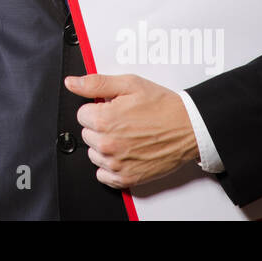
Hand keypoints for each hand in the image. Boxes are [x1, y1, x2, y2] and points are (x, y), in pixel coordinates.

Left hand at [65, 73, 198, 188]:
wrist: (189, 128)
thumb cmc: (163, 106)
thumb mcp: (129, 84)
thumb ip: (96, 84)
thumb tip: (72, 83)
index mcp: (104, 120)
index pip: (82, 114)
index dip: (98, 109)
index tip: (112, 108)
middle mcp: (107, 144)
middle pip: (87, 134)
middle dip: (101, 126)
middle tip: (123, 121)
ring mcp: (116, 163)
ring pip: (94, 154)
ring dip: (105, 146)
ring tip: (126, 136)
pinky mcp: (126, 178)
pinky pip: (103, 175)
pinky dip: (111, 166)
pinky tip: (125, 152)